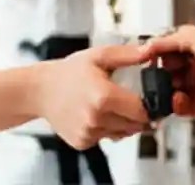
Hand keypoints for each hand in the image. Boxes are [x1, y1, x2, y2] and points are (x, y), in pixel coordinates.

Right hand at [32, 44, 151, 148]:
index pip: (142, 111)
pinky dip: (108, 129)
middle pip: (135, 125)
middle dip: (140, 115)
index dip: (152, 106)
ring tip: (114, 105)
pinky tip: (99, 114)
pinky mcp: (82, 142)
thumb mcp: (99, 56)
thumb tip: (151, 52)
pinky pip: (106, 138)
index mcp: (104, 97)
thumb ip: (128, 55)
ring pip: (122, 133)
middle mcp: (96, 119)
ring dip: (124, 122)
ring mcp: (88, 133)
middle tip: (135, 101)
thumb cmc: (69, 72)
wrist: (40, 91)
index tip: (155, 99)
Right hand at [142, 25, 194, 124]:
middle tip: (154, 77)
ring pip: (172, 91)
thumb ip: (172, 39)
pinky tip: (179, 100)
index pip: (169, 50)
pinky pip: (181, 108)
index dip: (158, 54)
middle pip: (168, 72)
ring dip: (166, 91)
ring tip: (167, 90)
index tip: (145, 58)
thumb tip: (150, 44)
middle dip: (159, 75)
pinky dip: (175, 106)